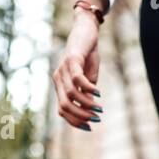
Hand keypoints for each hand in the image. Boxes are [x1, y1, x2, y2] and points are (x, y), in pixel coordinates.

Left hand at [54, 3, 103, 129]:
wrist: (87, 32)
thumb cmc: (88, 56)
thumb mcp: (88, 79)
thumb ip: (87, 94)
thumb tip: (91, 110)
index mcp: (60, 86)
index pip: (62, 111)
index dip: (75, 122)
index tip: (90, 127)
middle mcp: (58, 79)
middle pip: (64, 106)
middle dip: (80, 116)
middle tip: (96, 118)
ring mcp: (63, 69)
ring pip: (71, 94)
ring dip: (87, 104)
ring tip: (99, 108)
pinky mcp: (72, 60)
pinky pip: (78, 80)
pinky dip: (88, 89)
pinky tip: (98, 93)